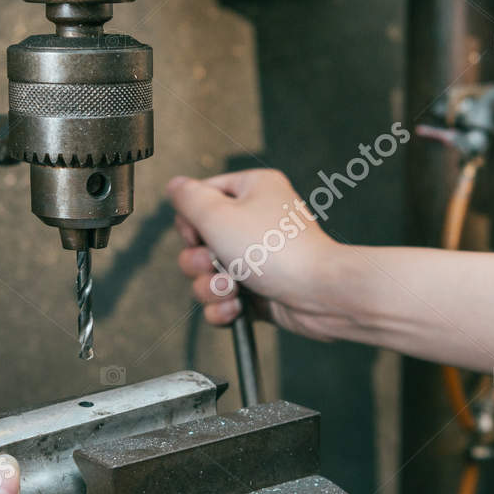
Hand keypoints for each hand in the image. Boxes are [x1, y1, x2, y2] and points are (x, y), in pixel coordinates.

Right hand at [168, 169, 355, 340]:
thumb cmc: (276, 250)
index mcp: (252, 190)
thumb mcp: (218, 215)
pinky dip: (224, 306)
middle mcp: (256, 220)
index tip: (198, 233)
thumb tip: (174, 186)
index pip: (202, 197)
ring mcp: (258, 258)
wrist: (319, 294)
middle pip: (199, 240)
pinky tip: (236, 308)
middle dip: (199, 261)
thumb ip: (188, 198)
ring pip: (208, 274)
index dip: (191, 220)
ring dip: (209, 287)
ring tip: (230, 289)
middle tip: (214, 263)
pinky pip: (224, 299)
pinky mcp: (260, 290)